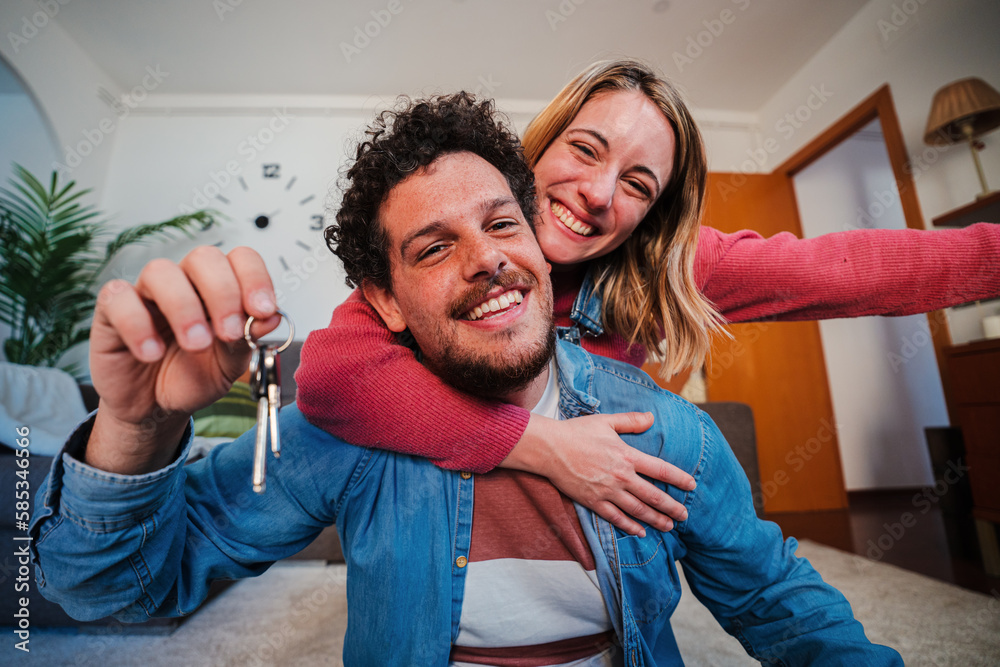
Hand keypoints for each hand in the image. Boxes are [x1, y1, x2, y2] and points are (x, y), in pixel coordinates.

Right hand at [86, 246, 280, 473]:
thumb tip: (272, 317)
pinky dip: (137, 325)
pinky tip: (152, 354)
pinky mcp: (112, 311)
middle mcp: (185, 282)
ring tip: (195, 345)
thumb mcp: (230, 364)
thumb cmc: (193, 377)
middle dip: (223, 293)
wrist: (155, 408)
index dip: (255, 278)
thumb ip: (249, 339)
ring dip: (184, 308)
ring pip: (161, 271)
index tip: (263, 311)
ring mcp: (147, 293)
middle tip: (229, 333)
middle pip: (204, 257)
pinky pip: (118, 298)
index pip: (240, 259)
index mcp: (219, 288)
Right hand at [502, 412, 694, 536]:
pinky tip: (641, 531)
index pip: (661, 470)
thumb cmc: (577, 432)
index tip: (692, 485)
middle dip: (672, 507)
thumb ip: (631, 421)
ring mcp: (608, 491)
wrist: (550, 448)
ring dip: (656, 519)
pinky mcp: (594, 502)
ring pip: (638, 510)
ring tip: (669, 526)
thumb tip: (652, 418)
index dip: (679, 478)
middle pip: (653, 496)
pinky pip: (616, 518)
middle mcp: (621, 476)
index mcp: (627, 456)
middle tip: (685, 516)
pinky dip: (630, 526)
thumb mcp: (606, 421)